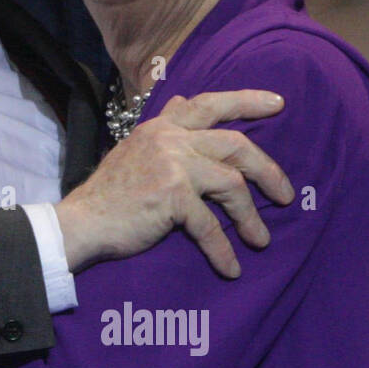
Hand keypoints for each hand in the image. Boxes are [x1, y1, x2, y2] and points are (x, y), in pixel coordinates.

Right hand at [56, 89, 294, 277]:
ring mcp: (172, 165)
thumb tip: (182, 101)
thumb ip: (164, 129)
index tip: (278, 103)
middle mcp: (169, 139)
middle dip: (268, 170)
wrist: (82, 221)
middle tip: (286, 194)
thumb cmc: (110, 192)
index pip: (209, 104)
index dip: (246, 101)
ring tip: (261, 239)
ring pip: (232, 184)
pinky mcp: (172, 196)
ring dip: (250, 216)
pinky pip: (209, 225)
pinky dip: (223, 249)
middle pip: (236, 144)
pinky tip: (231, 266)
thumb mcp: (135, 147)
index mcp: (162, 126)